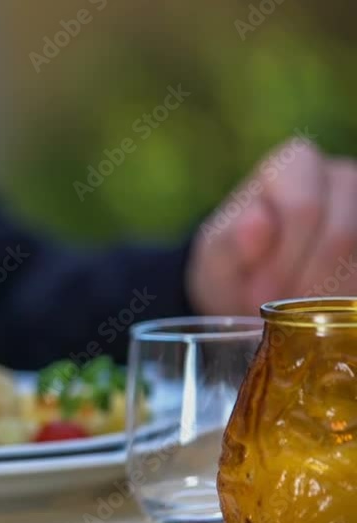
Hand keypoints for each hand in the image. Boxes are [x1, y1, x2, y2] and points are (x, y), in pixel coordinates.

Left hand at [188, 138, 356, 314]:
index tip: (258, 297)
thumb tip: (258, 221)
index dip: (283, 260)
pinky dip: (345, 305)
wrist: (251, 284)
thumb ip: (229, 243)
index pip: (303, 207)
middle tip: (277, 317)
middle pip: (341, 236)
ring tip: (294, 321)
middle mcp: (341, 178)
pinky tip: (318, 318)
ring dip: (328, 300)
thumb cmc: (233, 261)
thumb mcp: (215, 256)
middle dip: (305, 285)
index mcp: (295, 164)